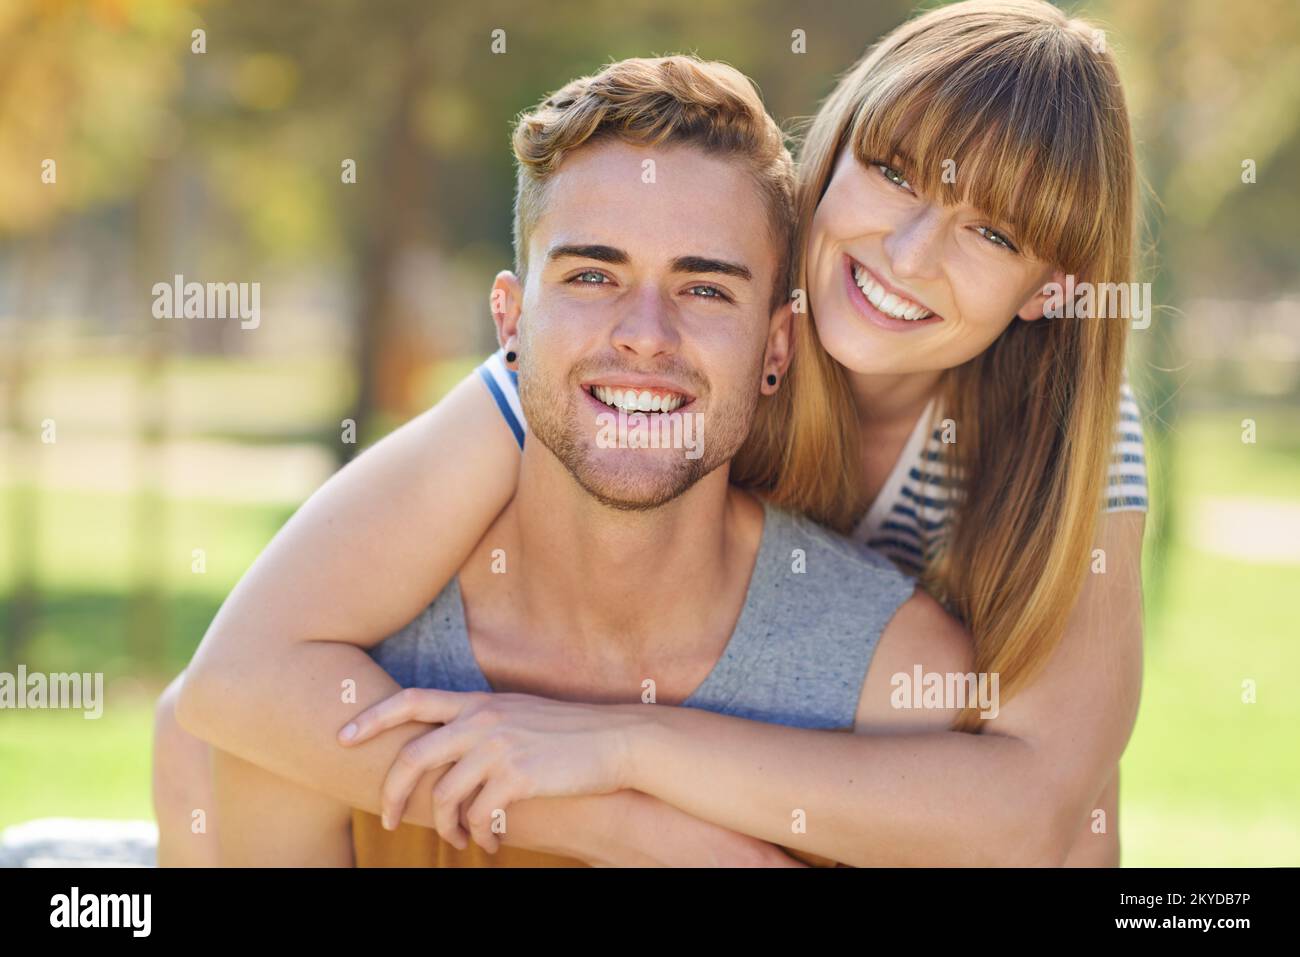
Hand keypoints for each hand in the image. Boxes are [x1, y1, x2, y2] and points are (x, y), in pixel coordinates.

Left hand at [338, 688, 643, 852]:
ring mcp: (499, 747)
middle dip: (391, 793)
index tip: (343, 737)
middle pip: (413, 757)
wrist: (616, 739)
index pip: (411, 700)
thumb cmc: (566, 731)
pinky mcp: (517, 776)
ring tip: (461, 840)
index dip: (372, 717)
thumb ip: (479, 723)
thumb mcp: (516, 714)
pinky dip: (480, 834)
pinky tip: (493, 840)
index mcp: (477, 702)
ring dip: (446, 827)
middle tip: (386, 818)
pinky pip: (478, 815)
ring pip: (445, 796)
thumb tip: (443, 748)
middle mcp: (482, 720)